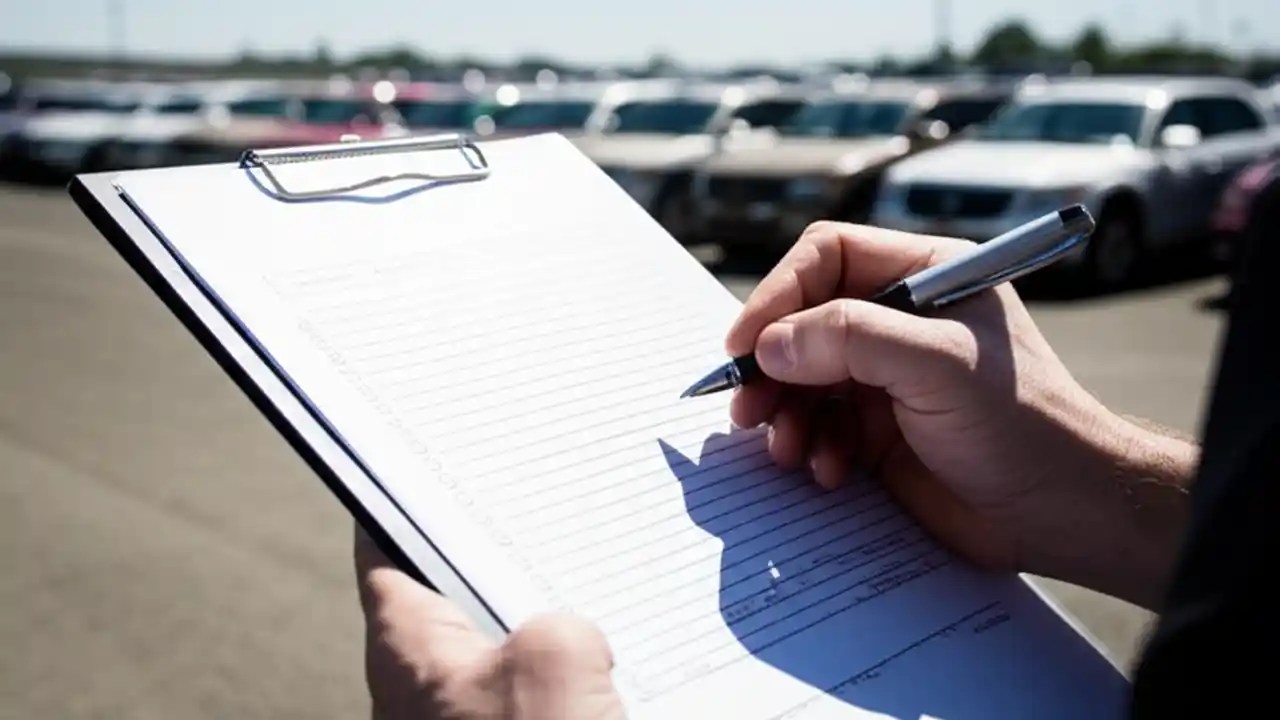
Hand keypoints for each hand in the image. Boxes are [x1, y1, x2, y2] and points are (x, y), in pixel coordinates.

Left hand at [355, 529, 625, 718]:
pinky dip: (569, 676)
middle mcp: (428, 689)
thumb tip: (576, 649)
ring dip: (545, 626)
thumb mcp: (556, 658)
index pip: (384, 557)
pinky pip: (537, 696)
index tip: (412, 471)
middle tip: (541, 520)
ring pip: (503, 653)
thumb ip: (560, 624)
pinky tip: (613, 667)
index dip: (396, 509)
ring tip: (596, 590)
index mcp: (408, 651)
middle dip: (495, 563)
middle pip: (450, 601)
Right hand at [725, 222, 1196, 607]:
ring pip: (801, 377)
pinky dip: (810, 446)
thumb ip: (850, 339)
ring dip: (784, 413)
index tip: (746, 343)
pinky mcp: (877, 429)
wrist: (1061, 512)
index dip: (779, 293)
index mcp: (923, 276)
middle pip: (803, 320)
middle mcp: (899, 319)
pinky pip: (817, 425)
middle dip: (770, 365)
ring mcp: (886, 375)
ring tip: (786, 448)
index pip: (827, 257)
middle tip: (746, 405)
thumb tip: (769, 344)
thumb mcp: (938, 365)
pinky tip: (829, 470)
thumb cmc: (1022, 424)